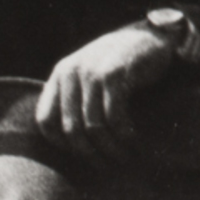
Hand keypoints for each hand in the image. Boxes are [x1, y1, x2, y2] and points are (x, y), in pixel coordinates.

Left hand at [33, 24, 175, 161]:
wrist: (154, 35)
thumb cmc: (122, 62)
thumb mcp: (90, 74)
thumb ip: (75, 98)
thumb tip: (69, 142)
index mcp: (61, 73)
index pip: (45, 120)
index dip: (61, 143)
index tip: (82, 153)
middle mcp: (72, 71)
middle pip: (70, 128)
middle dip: (88, 153)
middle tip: (105, 165)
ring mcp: (93, 71)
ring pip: (93, 126)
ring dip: (109, 148)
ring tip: (122, 157)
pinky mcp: (115, 74)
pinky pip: (113, 116)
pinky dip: (123, 134)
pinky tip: (132, 139)